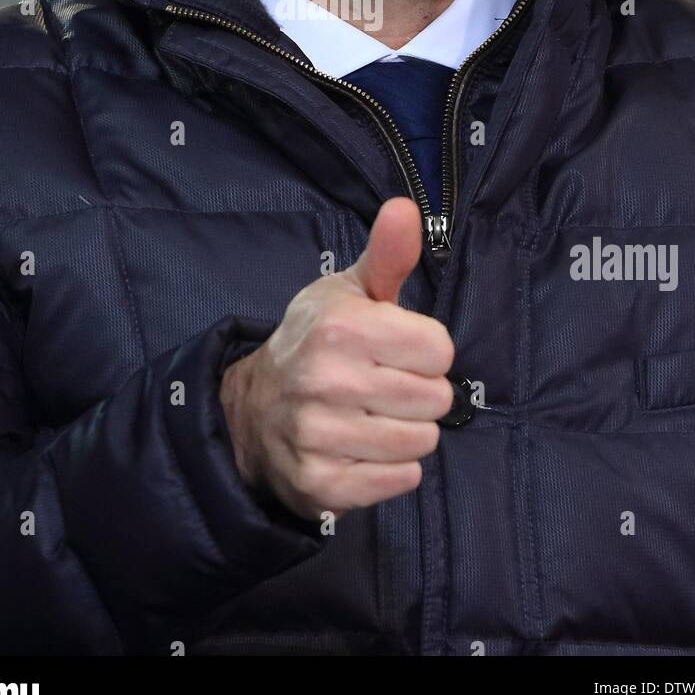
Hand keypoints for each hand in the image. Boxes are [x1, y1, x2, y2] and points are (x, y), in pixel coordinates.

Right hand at [219, 197, 454, 519]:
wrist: (253, 410)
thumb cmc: (316, 341)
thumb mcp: (348, 290)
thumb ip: (387, 253)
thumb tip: (405, 207)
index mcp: (340, 328)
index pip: (441, 350)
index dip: (424, 350)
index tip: (394, 349)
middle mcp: (328, 381)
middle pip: (436, 399)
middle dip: (418, 392)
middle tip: (382, 386)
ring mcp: (322, 437)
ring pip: (422, 443)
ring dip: (406, 432)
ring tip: (372, 416)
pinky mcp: (323, 486)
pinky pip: (401, 481)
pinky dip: (391, 469)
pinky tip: (362, 449)